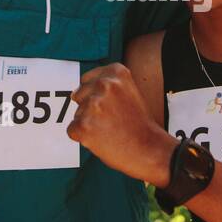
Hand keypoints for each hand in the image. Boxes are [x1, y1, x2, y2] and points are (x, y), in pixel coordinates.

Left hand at [68, 63, 176, 186]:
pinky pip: (72, 130)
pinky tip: (102, 139)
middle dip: (89, 108)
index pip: (87, 79)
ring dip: (88, 123)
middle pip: (79, 95)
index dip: (94, 95)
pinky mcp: (84, 125)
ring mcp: (94, 104)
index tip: (107, 105)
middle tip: (110, 120)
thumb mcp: (129, 92)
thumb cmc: (140, 125)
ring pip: (77, 113)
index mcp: (116, 73)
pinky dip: (83, 138)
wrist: (149, 149)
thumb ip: (108, 87)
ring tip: (109, 130)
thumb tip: (76, 92)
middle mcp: (104, 84)